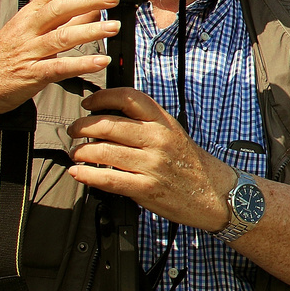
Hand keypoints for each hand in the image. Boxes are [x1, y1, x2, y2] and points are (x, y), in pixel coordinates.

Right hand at [0, 0, 119, 121]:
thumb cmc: (4, 57)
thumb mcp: (30, 32)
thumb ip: (64, 21)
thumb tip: (93, 6)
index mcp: (28, 16)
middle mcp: (28, 30)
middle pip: (59, 8)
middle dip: (88, 0)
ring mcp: (29, 52)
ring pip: (61, 36)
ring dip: (90, 30)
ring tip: (114, 27)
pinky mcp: (31, 75)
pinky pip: (59, 67)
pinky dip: (82, 63)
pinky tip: (101, 61)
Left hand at [67, 87, 233, 231]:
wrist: (215, 193)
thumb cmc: (192, 165)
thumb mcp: (174, 134)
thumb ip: (147, 124)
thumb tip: (110, 118)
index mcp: (164, 123)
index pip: (129, 98)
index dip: (102, 97)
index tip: (89, 103)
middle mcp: (158, 140)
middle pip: (108, 124)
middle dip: (82, 126)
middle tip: (75, 130)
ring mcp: (152, 165)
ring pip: (103, 151)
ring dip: (81, 151)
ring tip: (76, 153)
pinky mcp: (146, 188)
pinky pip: (108, 179)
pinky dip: (87, 175)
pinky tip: (79, 172)